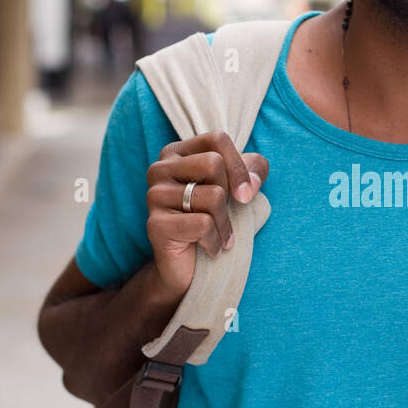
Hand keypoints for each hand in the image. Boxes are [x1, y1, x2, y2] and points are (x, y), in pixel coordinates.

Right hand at [145, 131, 268, 299]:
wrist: (189, 268)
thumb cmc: (214, 220)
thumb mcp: (238, 188)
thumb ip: (253, 170)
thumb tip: (252, 182)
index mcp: (177, 153)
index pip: (216, 139)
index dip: (239, 165)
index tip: (247, 193)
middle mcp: (159, 169)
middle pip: (214, 164)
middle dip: (231, 195)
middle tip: (227, 215)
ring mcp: (154, 196)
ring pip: (213, 196)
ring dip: (226, 224)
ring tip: (221, 236)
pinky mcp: (155, 225)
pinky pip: (203, 225)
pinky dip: (216, 241)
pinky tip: (210, 249)